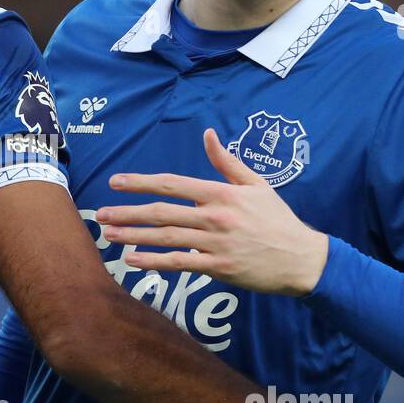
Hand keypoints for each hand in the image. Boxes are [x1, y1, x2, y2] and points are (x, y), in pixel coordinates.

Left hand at [96, 128, 328, 295]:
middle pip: (162, 212)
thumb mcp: (256, 185)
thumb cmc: (278, 220)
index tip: (117, 183)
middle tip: (101, 214)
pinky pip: (179, 263)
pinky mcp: (219, 267)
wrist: (303, 258)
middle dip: (127, 212)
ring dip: (133, 235)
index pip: (172, 185)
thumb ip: (227, 162)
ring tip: (109, 234)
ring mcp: (216, 243)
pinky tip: (132, 260)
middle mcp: (215, 216)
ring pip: (165, 237)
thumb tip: (207, 135)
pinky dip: (153, 262)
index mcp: (222, 193)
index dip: (141, 183)